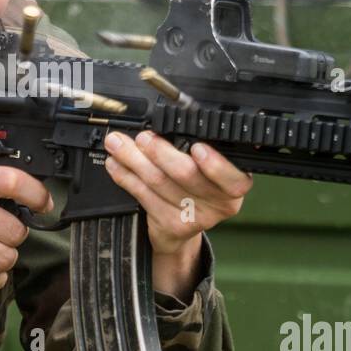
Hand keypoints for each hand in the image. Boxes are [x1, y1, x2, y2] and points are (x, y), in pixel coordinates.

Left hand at [103, 130, 252, 256]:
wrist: (182, 227)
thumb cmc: (196, 186)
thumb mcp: (207, 168)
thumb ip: (195, 149)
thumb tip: (164, 123)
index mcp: (234, 184)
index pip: (232, 178)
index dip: (215, 164)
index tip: (197, 148)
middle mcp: (220, 203)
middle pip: (188, 175)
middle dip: (161, 152)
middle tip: (143, 137)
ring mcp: (195, 217)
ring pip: (160, 183)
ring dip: (134, 160)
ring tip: (118, 144)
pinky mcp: (171, 225)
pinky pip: (144, 196)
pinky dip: (126, 177)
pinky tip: (116, 165)